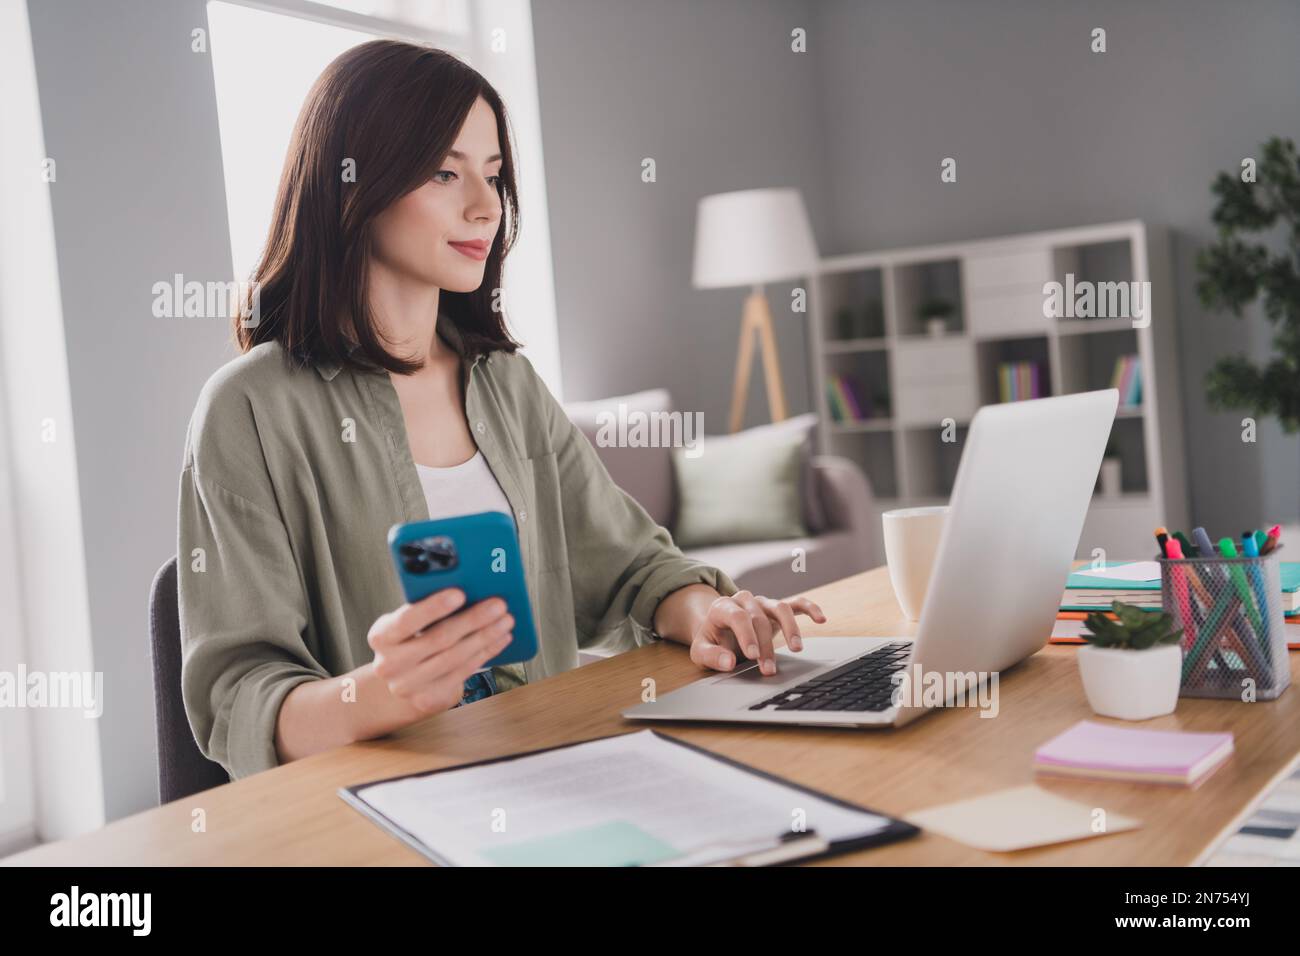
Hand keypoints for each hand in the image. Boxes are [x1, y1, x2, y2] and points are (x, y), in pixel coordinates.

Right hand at [367, 588, 513, 717]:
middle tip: (498, 604)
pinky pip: (464, 672)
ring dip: (485, 636)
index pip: (406, 621)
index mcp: (381, 636)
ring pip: (455, 658)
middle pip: (438, 639)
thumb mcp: (408, 624)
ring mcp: (408, 686)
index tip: (460, 593)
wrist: (400, 682)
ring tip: (506, 620)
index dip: (433, 607)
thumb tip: (469, 587)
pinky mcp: (429, 699)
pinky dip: (486, 652)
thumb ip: (426, 609)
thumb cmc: (410, 640)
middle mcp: (389, 664)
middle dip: (473, 619)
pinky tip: (501, 638)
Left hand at [688, 589, 825, 675]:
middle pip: (759, 618)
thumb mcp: (700, 652)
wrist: (718, 632)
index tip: (752, 656)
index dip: (747, 635)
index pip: (738, 616)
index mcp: (722, 607)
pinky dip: (809, 609)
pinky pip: (796, 603)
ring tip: (797, 649)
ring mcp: (762, 602)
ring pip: (780, 608)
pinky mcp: (776, 608)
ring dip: (790, 629)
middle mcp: (744, 600)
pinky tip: (821, 619)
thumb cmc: (711, 642)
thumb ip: (712, 656)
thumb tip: (729, 663)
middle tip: (768, 669)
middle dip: (765, 645)